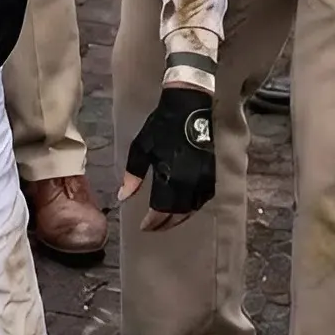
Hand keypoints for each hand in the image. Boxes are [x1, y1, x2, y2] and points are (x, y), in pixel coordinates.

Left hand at [119, 82, 215, 229]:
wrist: (189, 107)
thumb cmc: (161, 127)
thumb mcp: (141, 148)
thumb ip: (132, 176)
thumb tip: (122, 197)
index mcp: (170, 177)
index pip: (161, 211)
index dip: (152, 222)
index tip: (143, 227)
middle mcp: (189, 182)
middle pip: (178, 214)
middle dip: (165, 224)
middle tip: (153, 228)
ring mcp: (203, 179)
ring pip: (192, 209)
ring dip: (179, 218)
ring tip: (166, 221)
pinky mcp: (212, 174)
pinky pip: (202, 199)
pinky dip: (192, 208)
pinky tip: (183, 207)